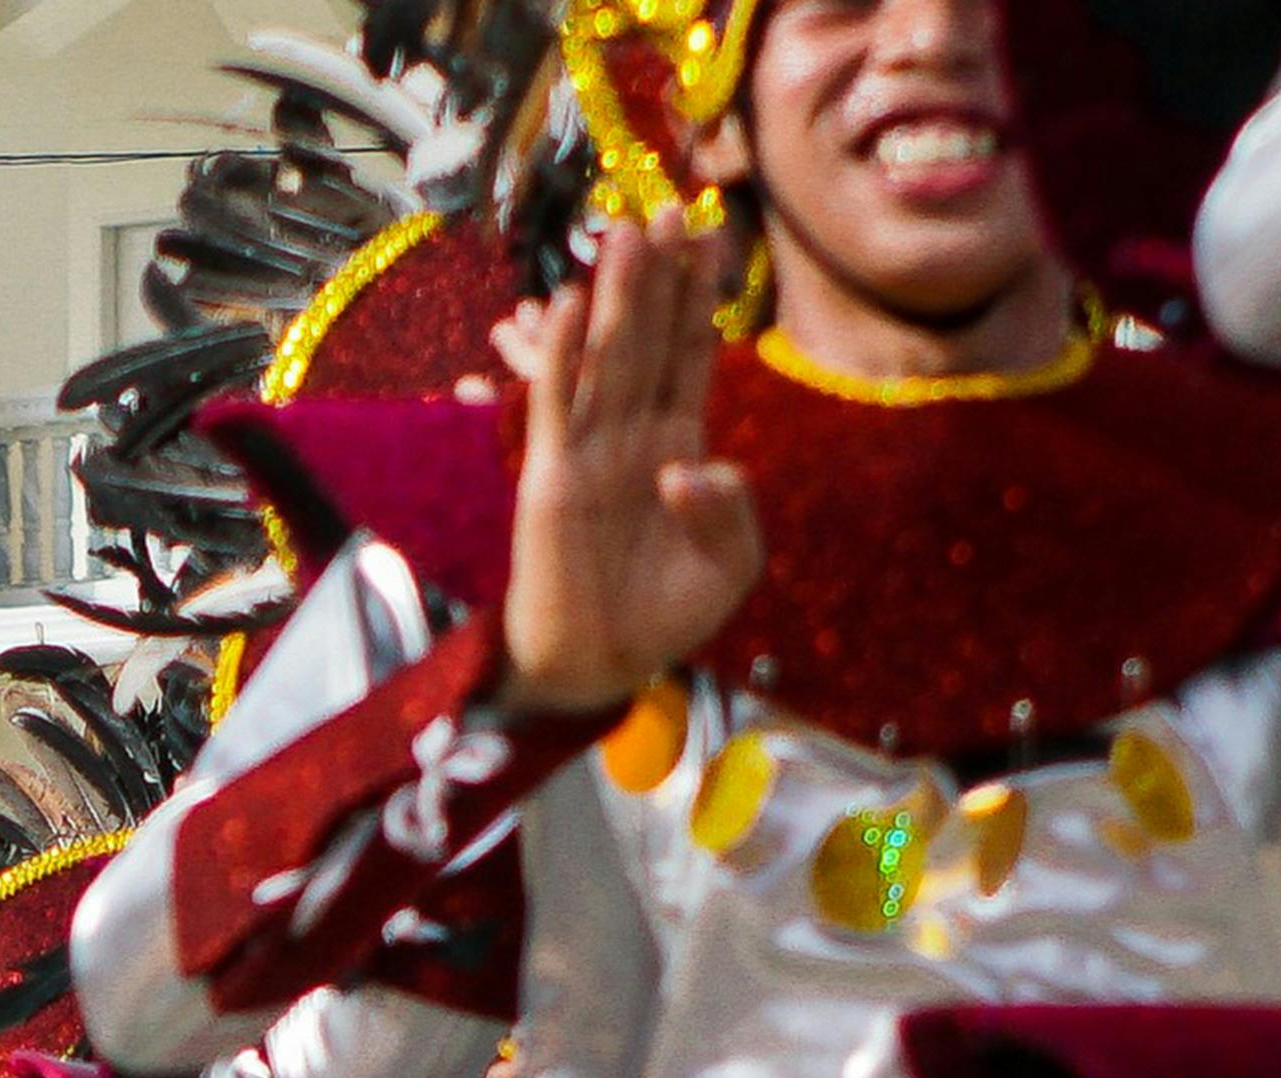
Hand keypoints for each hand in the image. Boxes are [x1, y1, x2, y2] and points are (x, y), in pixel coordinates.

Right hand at [491, 222, 759, 719]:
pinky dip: (562, 358)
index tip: (711, 237)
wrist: (601, 667)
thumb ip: (730, 514)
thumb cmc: (665, 619)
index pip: (692, 354)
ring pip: (607, 357)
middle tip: (669, 207)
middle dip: (661, 275)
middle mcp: (634, 437)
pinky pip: (556, 407)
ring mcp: (590, 453)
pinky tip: (570, 306)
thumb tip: (693, 466)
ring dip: (616, 295)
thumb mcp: (729, 568)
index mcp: (681, 447)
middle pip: (651, 338)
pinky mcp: (550, 480)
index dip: (701, 298)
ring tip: (624, 231)